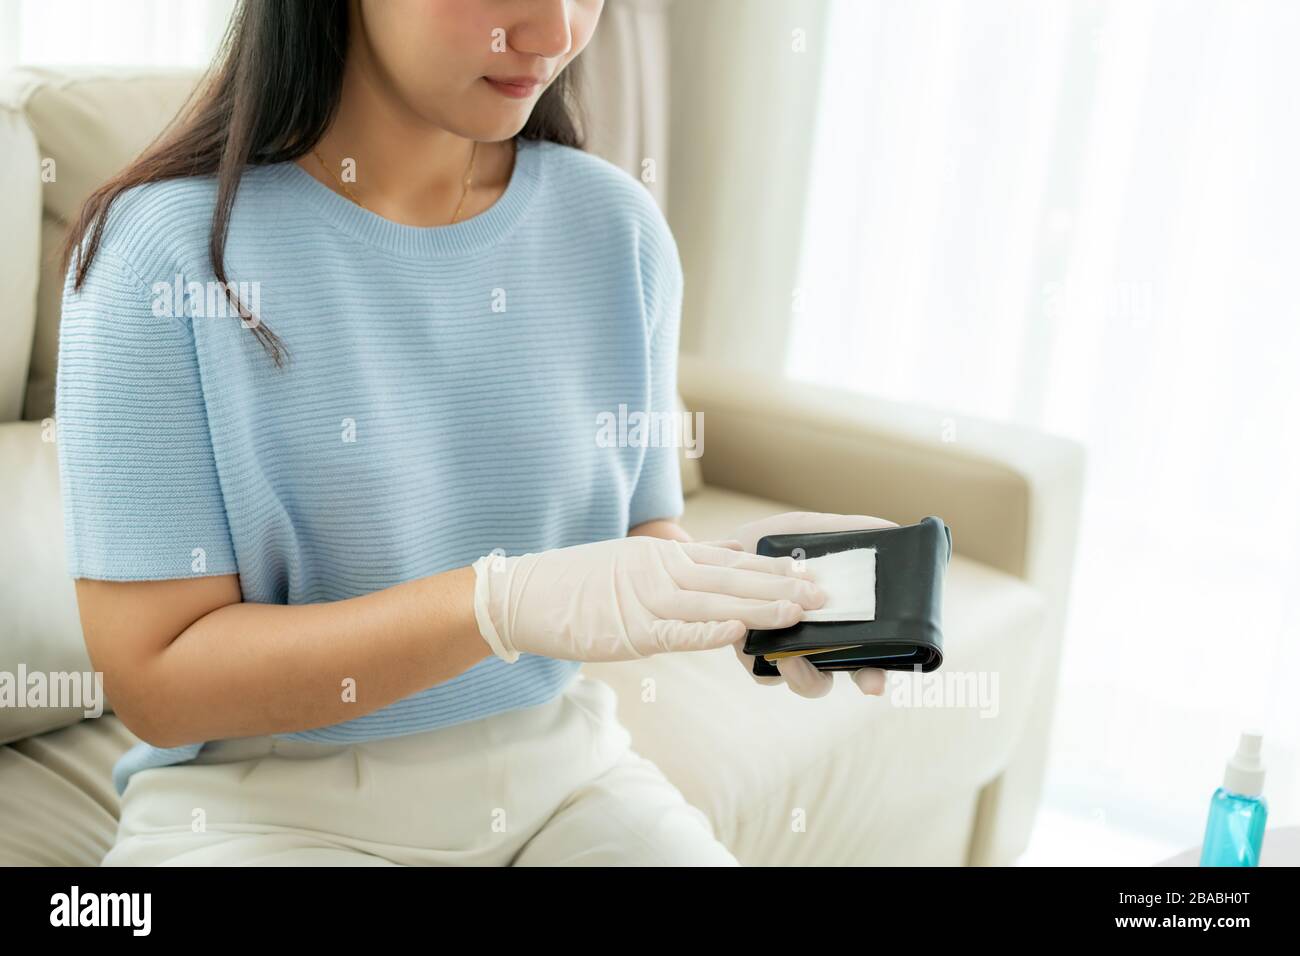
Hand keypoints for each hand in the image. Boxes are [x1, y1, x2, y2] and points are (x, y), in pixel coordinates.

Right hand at [470, 536, 825, 662]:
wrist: (520, 595)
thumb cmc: (577, 585)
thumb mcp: (632, 563)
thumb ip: (675, 567)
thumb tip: (717, 564)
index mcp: (663, 554)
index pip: (730, 558)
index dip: (773, 565)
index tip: (809, 568)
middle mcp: (660, 569)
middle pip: (732, 575)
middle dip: (781, 584)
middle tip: (823, 590)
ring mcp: (644, 597)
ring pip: (713, 602)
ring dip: (758, 607)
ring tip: (797, 612)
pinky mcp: (628, 629)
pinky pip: (676, 631)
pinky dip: (709, 632)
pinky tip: (739, 634)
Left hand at [716, 511, 896, 698]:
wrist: (718, 548)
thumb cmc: (772, 544)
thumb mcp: (807, 529)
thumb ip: (847, 530)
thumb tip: (891, 527)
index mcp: (839, 620)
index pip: (869, 656)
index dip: (876, 674)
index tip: (876, 683)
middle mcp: (817, 643)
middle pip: (840, 676)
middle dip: (846, 679)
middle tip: (850, 674)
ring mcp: (785, 651)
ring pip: (804, 682)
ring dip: (802, 674)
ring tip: (791, 656)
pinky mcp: (752, 653)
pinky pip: (761, 671)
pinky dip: (764, 658)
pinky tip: (754, 632)